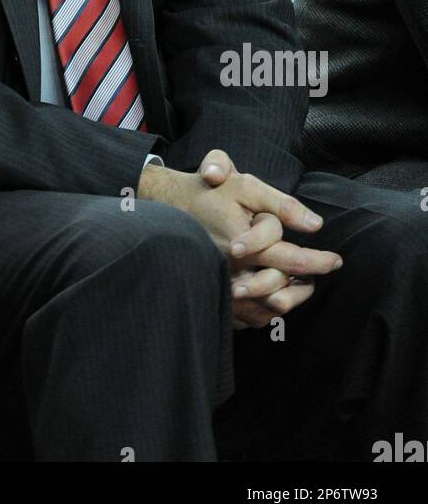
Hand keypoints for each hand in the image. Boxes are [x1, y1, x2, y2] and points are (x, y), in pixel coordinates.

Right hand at [138, 155, 340, 327]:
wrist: (167, 206)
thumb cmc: (209, 193)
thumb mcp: (245, 186)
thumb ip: (280, 204)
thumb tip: (314, 224)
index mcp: (244, 245)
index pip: (292, 261)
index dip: (319, 262)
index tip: (336, 260)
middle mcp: (232, 271)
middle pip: (281, 292)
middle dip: (306, 288)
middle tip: (319, 278)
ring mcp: (221, 287)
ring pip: (264, 309)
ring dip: (288, 301)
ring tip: (302, 289)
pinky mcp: (214, 295)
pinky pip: (245, 316)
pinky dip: (263, 311)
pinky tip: (273, 297)